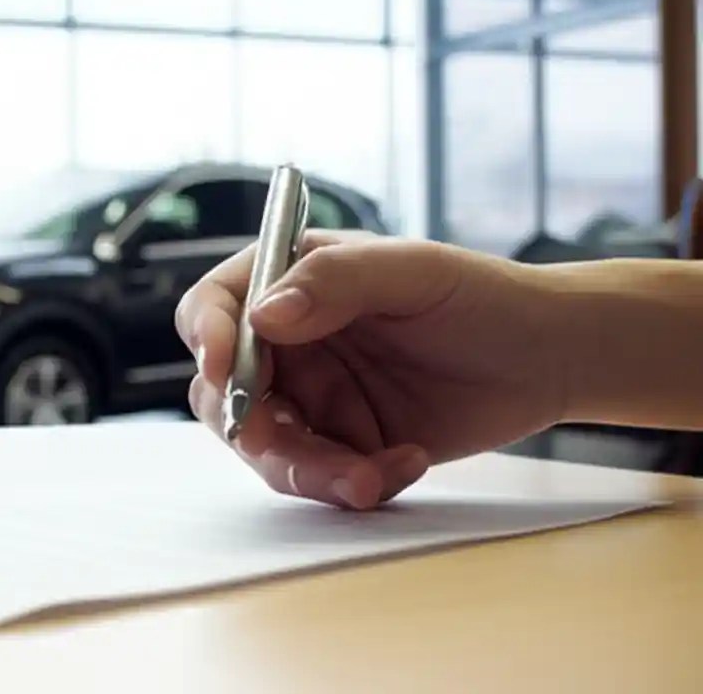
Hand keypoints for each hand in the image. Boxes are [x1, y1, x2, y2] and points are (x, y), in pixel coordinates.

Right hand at [176, 230, 568, 509]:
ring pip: (266, 448)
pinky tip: (407, 461)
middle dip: (257, 430)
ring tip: (371, 475)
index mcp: (289, 283)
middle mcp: (285, 343)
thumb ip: (335, 282)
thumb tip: (262, 315)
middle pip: (223, 393)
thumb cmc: (481, 297)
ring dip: (310, 469)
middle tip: (302, 448)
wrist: (548, 360)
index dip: (206, 337)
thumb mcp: (413, 272)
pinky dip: (355, 482)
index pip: (213, 307)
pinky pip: (318, 478)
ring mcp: (309, 399)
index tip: (221, 368)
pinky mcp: (340, 446)